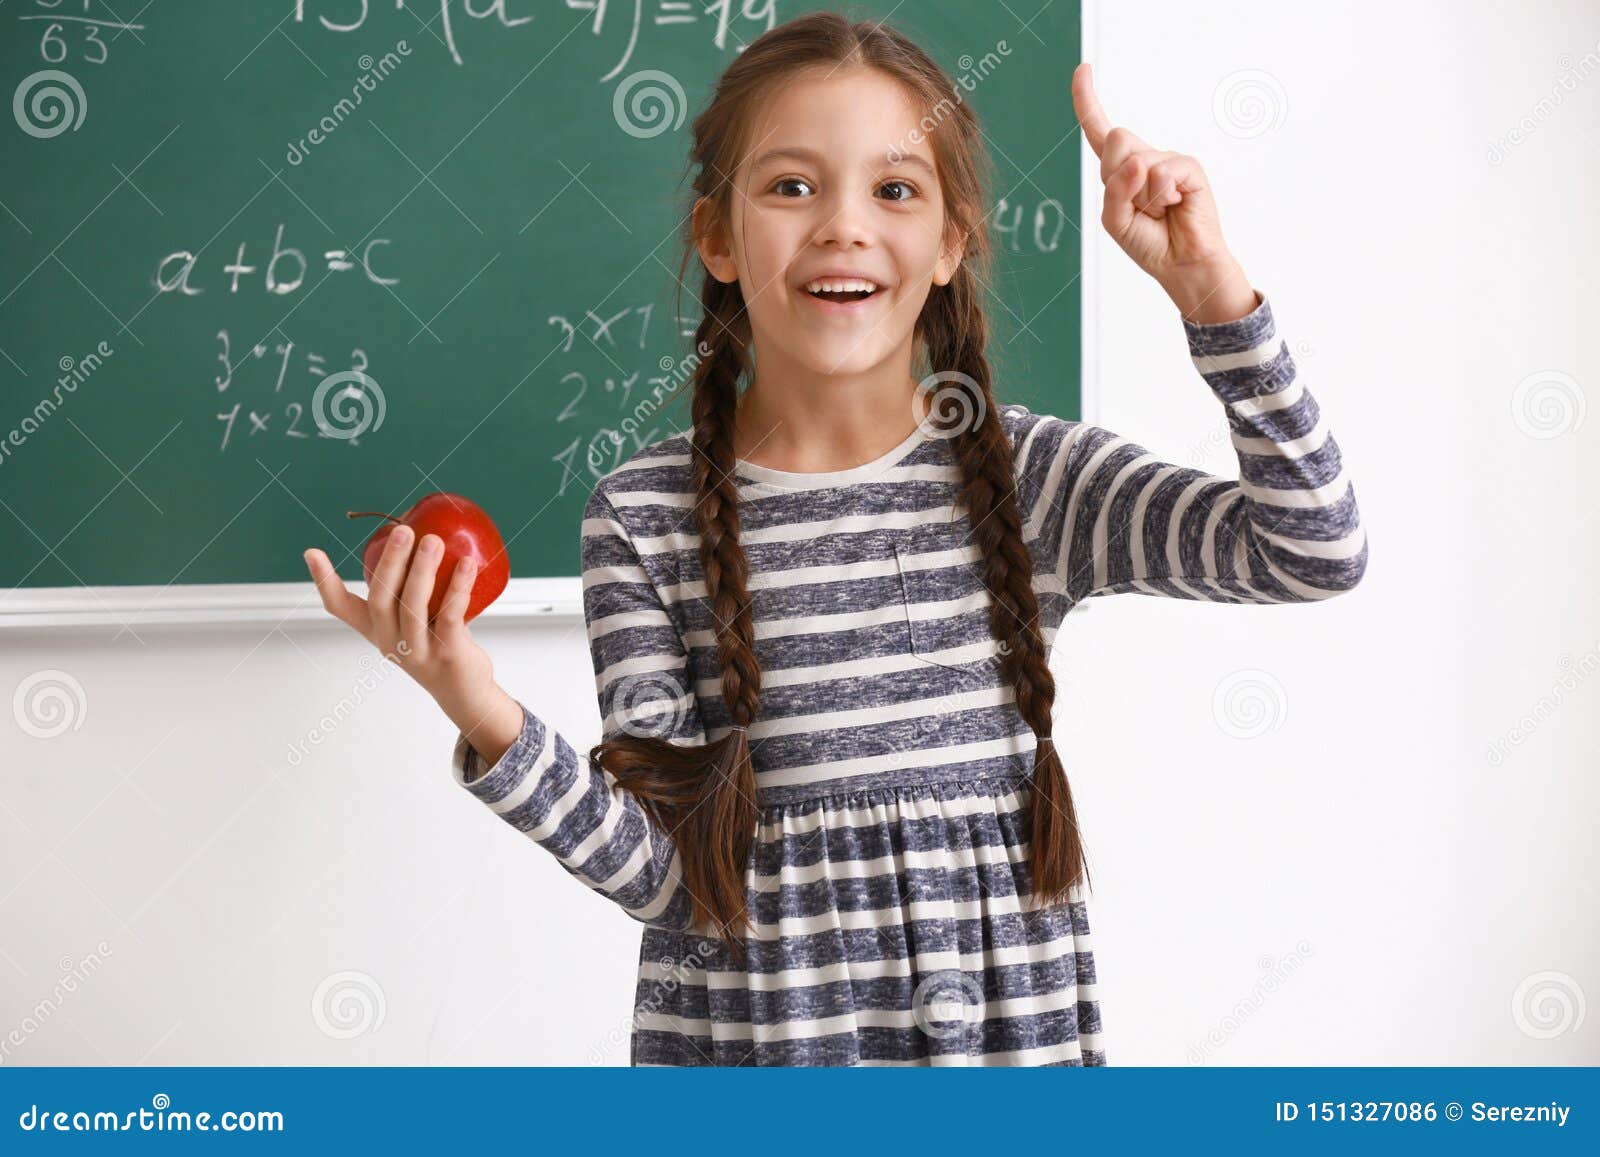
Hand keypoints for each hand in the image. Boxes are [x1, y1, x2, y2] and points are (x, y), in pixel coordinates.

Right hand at [303, 528, 495, 720]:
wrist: (463, 692)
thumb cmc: (438, 646)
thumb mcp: (415, 620)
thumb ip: (411, 589)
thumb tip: (421, 537)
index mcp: (377, 631)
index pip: (341, 608)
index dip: (325, 582)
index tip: (312, 553)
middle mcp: (391, 641)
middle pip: (381, 599)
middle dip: (391, 562)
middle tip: (404, 531)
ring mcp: (418, 650)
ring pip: (413, 607)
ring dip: (423, 570)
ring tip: (434, 540)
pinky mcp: (448, 654)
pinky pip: (451, 616)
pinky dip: (458, 588)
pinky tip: (468, 564)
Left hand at [1071, 61, 1256, 323]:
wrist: (1181, 263)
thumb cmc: (1148, 242)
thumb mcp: (1115, 220)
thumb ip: (1114, 191)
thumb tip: (1137, 162)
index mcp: (1119, 169)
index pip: (1099, 128)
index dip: (1087, 99)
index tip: (1083, 69)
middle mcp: (1143, 158)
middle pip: (1115, 139)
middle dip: (1117, 175)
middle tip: (1136, 204)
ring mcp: (1166, 159)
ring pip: (1135, 158)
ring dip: (1140, 195)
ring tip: (1159, 211)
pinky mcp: (1188, 167)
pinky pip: (1161, 173)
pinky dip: (1160, 197)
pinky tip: (1175, 206)